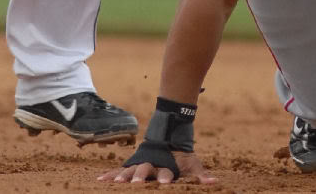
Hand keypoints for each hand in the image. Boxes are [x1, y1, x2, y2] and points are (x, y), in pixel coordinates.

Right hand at [97, 151, 216, 183]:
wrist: (169, 132)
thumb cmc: (180, 154)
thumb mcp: (192, 163)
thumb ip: (200, 175)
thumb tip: (215, 182)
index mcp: (166, 165)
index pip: (166, 172)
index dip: (166, 177)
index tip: (166, 183)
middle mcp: (152, 163)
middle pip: (146, 169)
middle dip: (142, 176)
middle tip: (139, 182)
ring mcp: (140, 162)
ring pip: (131, 169)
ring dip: (124, 176)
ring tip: (118, 183)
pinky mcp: (132, 163)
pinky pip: (119, 170)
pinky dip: (110, 175)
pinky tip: (100, 181)